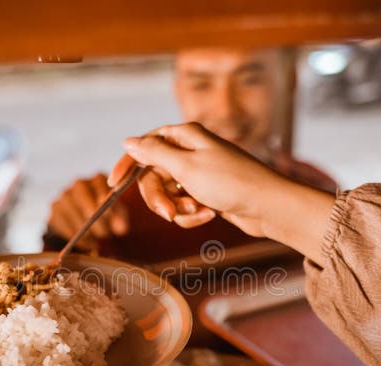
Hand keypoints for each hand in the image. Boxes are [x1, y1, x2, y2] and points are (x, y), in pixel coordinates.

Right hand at [48, 173, 128, 249]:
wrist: (84, 220)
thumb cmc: (106, 215)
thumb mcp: (117, 216)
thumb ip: (120, 220)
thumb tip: (121, 229)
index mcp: (99, 180)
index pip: (100, 184)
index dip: (103, 198)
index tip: (108, 213)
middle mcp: (80, 183)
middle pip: (84, 197)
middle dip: (94, 218)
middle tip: (104, 234)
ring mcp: (65, 194)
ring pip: (73, 213)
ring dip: (85, 230)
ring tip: (95, 240)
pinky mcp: (55, 207)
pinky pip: (63, 223)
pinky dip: (74, 235)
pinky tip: (84, 241)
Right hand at [107, 122, 282, 235]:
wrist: (268, 208)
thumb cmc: (231, 182)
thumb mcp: (186, 166)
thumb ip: (154, 154)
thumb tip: (129, 141)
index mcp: (184, 136)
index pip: (145, 145)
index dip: (128, 164)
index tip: (112, 184)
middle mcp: (190, 151)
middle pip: (154, 176)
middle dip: (159, 198)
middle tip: (168, 214)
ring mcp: (198, 174)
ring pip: (168, 195)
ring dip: (180, 209)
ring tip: (200, 211)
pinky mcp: (206, 194)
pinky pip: (184, 207)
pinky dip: (193, 214)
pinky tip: (210, 215)